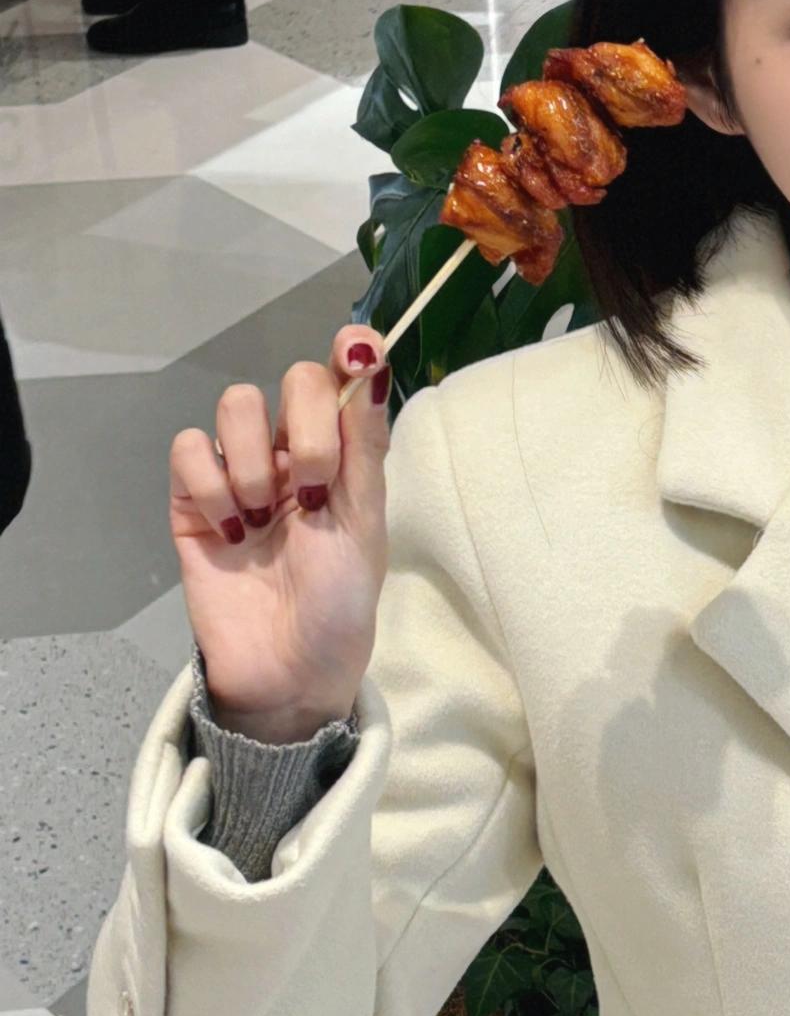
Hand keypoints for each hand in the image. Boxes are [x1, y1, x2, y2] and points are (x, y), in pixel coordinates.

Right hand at [169, 324, 391, 739]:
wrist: (289, 668)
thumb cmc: (340, 602)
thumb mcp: (366, 523)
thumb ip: (364, 443)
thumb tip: (372, 360)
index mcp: (347, 457)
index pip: (343, 379)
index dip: (349, 353)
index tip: (353, 348)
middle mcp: (294, 452)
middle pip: (293, 381)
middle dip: (305, 431)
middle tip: (310, 492)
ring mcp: (242, 472)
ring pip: (236, 404)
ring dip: (255, 463)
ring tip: (265, 521)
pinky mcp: (192, 498)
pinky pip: (190, 449)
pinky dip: (211, 485)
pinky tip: (231, 530)